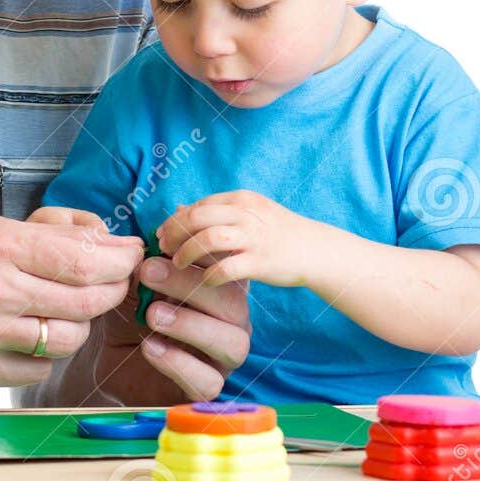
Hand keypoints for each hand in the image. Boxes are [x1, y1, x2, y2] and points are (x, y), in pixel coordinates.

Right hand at [0, 214, 141, 387]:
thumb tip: (112, 244)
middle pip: (85, 302)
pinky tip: (35, 333)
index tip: (132, 255)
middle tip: (116, 281)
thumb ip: (55, 232)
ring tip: (69, 308)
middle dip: (113, 289)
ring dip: (81, 323)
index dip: (120, 261)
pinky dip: (47, 352)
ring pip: (68, 340)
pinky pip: (39, 369)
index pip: (84, 261)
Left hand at [56, 253, 252, 403]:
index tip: (166, 243)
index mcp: (220, 289)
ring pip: (232, 343)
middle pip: (233, 302)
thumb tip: (158, 237)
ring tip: (152, 315)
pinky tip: (150, 347)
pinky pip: (208, 382)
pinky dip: (178, 363)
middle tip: (148, 273)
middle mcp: (231, 323)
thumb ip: (150, 259)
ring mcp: (222, 358)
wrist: (105, 357)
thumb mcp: (137, 281)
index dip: (207, 253)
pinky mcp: (206, 389)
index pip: (230, 268)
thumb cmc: (129, 311)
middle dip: (190, 284)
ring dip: (191, 324)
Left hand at [156, 190, 324, 286]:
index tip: (162, 235)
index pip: (198, 205)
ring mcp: (255, 237)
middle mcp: (246, 213)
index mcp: (241, 199)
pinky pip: (228, 267)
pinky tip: (204, 281)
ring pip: (208, 238)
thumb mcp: (248, 213)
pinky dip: (210, 275)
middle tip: (164, 249)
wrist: (317, 249)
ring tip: (178, 264)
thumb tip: (179, 209)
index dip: (175, 220)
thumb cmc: (277, 232)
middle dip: (174, 234)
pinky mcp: (262, 261)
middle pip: (197, 217)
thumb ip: (215, 211)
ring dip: (187, 252)